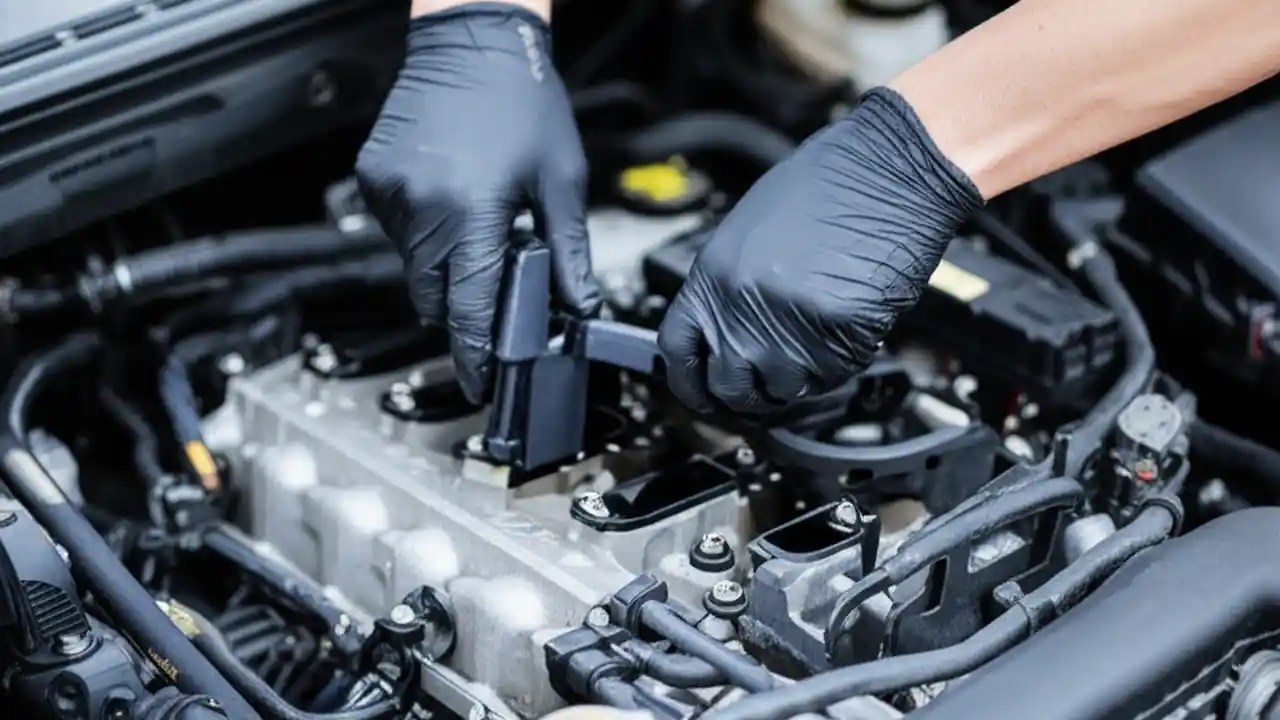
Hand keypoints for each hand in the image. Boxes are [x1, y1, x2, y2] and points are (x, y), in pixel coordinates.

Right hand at [357, 3, 599, 403]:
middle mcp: (420, 210)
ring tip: (481, 236)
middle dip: (463, 312)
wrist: (471, 38)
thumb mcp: (561, 182)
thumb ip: (568, 253)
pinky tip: (455, 209)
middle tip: (496, 302)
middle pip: (434, 299)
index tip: (481, 383)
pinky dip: (426, 239)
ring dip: (446, 272)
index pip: (467, 309)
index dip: (475, 354)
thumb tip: (580, 308)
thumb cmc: (522, 101)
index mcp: (469, 214)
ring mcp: (389, 195)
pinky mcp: (373, 181)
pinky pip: (399, 235)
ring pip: (414, 270)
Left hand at [657, 88, 982, 413]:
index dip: (689, 380)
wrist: (890, 167)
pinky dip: (839, 364)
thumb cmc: (830, 183)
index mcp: (713, 275)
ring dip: (798, 378)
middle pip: (728, 387)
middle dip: (747, 394)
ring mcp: (788, 326)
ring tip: (815, 343)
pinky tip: (844, 330)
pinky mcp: (837, 337)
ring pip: (782, 391)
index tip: (701, 391)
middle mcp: (741, 307)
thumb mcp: (751, 229)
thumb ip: (730, 285)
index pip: (677, 350)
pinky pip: (832, 376)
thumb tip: (724, 328)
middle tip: (765, 385)